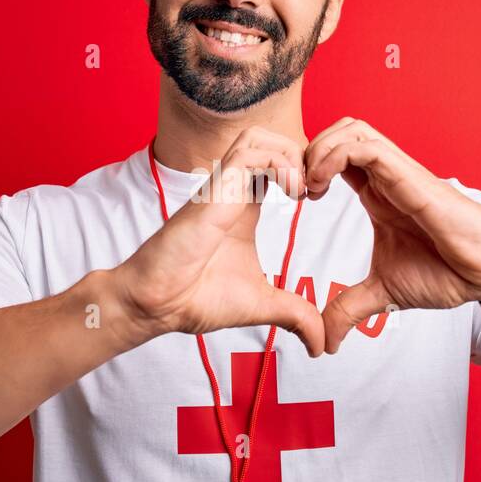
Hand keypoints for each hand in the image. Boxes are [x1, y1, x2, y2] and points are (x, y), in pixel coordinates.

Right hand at [115, 126, 325, 356]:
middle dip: (303, 154)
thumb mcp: (263, 305)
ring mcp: (221, 187)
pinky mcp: (213, 191)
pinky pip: (250, 153)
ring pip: (259, 136)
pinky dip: (279, 164)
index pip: (277, 163)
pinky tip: (292, 193)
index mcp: (245, 205)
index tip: (318, 198)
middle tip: (317, 189)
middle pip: (270, 138)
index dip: (303, 170)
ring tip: (304, 189)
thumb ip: (296, 315)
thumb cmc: (196, 298)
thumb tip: (324, 344)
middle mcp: (233, 189)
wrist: (157, 304)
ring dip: (290, 154)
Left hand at [304, 117, 480, 353]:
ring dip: (319, 149)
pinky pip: (368, 148)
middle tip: (296, 189)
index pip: (335, 155)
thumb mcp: (384, 293)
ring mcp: (399, 173)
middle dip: (308, 149)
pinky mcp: (412, 178)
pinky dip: (336, 157)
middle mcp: (386, 176)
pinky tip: (322, 189)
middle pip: (340, 130)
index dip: (308, 167)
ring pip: (351, 129)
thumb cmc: (447, 272)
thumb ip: (350, 309)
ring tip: (308, 188)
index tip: (296, 200)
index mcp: (377, 193)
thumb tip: (325, 342)